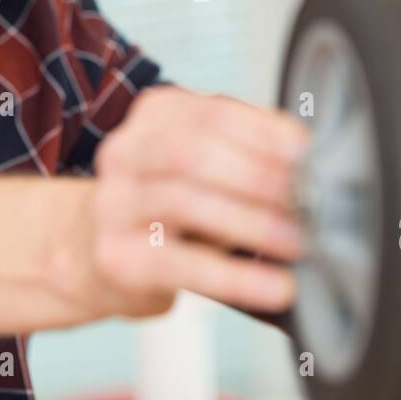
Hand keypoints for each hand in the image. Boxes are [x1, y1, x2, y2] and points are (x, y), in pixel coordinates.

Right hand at [86, 85, 310, 317]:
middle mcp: (124, 151)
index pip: (214, 112)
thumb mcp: (204, 166)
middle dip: (256, 176)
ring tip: (295, 242)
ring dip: (251, 223)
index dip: (265, 134)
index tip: (305, 155)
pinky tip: (275, 287)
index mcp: (154, 116)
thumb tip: (305, 161)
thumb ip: (246, 153)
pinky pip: (181, 265)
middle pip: (192, 153)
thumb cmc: (169, 207)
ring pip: (183, 201)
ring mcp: (113, 204)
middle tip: (302, 202)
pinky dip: (236, 278)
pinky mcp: (115, 258)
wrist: (95, 251)